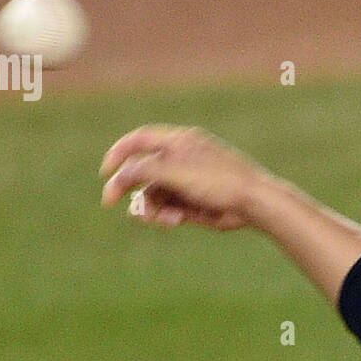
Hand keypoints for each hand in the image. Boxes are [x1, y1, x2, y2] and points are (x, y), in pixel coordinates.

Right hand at [99, 125, 271, 230]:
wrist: (255, 203)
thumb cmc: (218, 180)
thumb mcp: (175, 172)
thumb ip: (143, 171)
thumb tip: (119, 177)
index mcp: (178, 141)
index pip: (140, 140)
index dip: (119, 153)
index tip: (105, 172)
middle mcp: (182, 160)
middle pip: (144, 172)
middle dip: (132, 188)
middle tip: (114, 203)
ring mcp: (190, 182)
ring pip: (157, 194)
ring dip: (150, 206)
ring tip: (155, 218)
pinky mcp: (198, 203)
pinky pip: (172, 208)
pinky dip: (168, 214)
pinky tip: (174, 220)